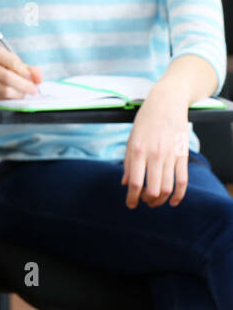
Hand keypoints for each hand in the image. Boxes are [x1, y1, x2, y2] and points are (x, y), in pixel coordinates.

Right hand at [0, 46, 42, 99]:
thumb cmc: (1, 66)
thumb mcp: (16, 63)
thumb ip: (31, 69)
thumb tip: (39, 79)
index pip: (13, 61)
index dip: (25, 71)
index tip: (31, 77)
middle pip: (7, 77)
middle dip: (24, 85)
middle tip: (33, 90)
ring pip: (4, 90)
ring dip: (19, 94)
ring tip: (24, 92)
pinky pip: (1, 97)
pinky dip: (11, 98)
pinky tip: (15, 94)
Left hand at [122, 83, 190, 208]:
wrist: (166, 104)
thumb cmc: (145, 121)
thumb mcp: (130, 139)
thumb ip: (128, 162)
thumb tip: (125, 183)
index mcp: (137, 151)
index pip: (135, 183)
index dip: (132, 198)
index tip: (130, 205)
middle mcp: (154, 155)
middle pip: (153, 190)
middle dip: (147, 201)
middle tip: (144, 202)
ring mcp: (170, 156)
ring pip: (168, 188)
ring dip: (161, 200)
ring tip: (155, 201)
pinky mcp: (182, 156)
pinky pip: (183, 181)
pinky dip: (179, 195)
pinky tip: (173, 201)